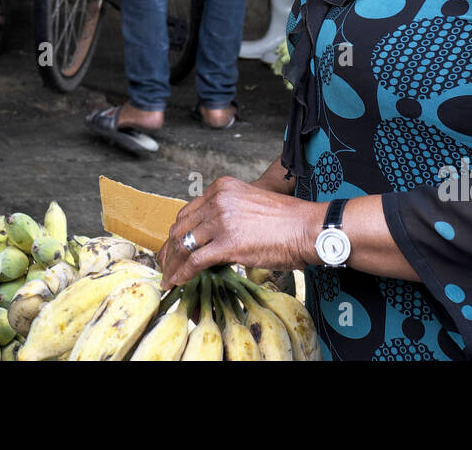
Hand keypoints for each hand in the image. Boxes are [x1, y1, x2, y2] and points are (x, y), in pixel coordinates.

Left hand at [157, 176, 319, 289]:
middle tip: (165, 265)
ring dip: (173, 264)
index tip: (172, 247)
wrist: (306, 227)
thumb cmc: (285, 220)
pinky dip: (183, 273)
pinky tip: (179, 282)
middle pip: (181, 227)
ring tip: (169, 278)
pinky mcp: (227, 244)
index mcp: (221, 188)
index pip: (188, 212)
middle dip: (170, 250)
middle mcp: (217, 200)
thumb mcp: (249, 204)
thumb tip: (209, 238)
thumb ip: (226, 214)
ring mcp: (221, 221)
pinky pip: (195, 261)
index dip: (177, 232)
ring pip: (184, 245)